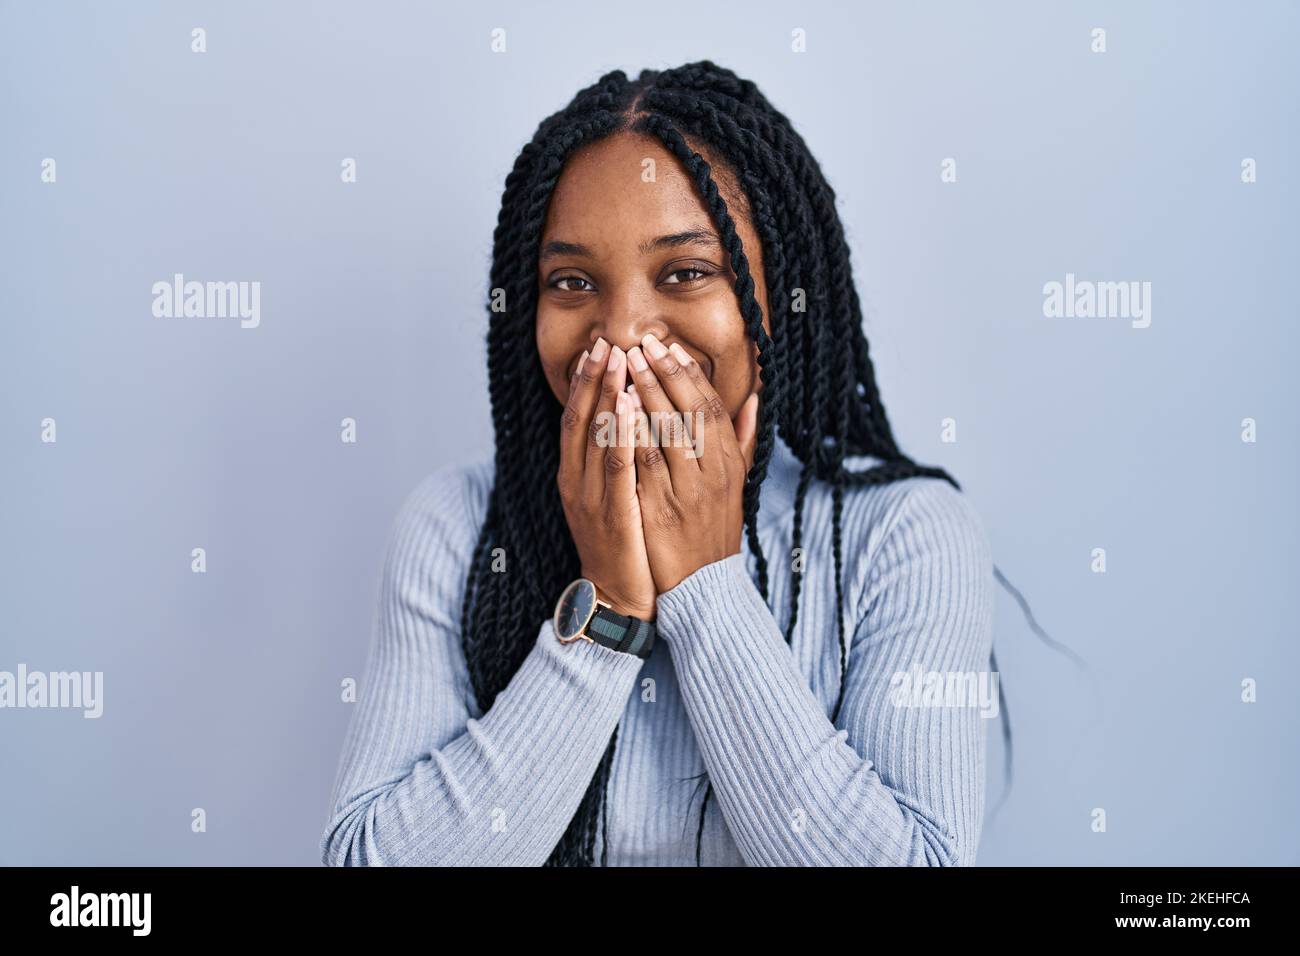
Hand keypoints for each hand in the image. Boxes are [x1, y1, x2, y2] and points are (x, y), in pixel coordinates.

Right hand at [557, 336, 657, 620]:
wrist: (618, 596)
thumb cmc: (623, 543)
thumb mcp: (613, 496)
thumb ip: (614, 459)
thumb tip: (625, 421)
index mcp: (575, 475)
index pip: (576, 418)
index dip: (585, 382)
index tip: (596, 348)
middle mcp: (577, 481)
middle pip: (581, 419)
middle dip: (593, 378)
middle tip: (605, 342)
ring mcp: (592, 497)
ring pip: (596, 437)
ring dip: (605, 396)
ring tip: (617, 361)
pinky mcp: (613, 513)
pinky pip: (617, 467)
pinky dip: (620, 434)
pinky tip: (627, 408)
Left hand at [625, 333, 758, 594]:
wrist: (701, 586)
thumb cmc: (714, 530)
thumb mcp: (737, 485)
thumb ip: (742, 441)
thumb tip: (754, 399)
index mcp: (729, 464)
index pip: (712, 407)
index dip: (691, 375)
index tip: (671, 347)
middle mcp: (712, 474)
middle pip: (690, 412)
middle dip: (665, 373)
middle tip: (643, 343)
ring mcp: (686, 491)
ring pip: (666, 431)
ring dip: (645, 393)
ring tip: (626, 364)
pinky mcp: (659, 509)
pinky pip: (643, 463)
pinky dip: (632, 432)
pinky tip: (617, 408)